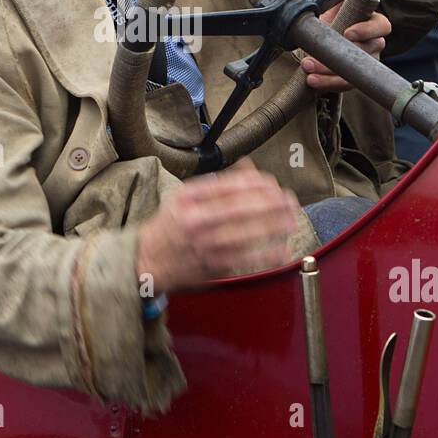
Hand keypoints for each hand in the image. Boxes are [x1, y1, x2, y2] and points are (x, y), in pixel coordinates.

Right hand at [135, 158, 300, 293]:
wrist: (146, 261)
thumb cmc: (168, 227)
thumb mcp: (183, 196)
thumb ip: (216, 184)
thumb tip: (249, 170)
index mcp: (189, 199)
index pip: (230, 186)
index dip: (257, 183)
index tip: (272, 183)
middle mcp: (197, 221)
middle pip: (242, 208)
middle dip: (271, 203)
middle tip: (288, 200)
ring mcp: (206, 245)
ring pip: (248, 234)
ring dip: (275, 226)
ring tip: (290, 219)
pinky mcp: (214, 266)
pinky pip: (247, 260)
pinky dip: (268, 255)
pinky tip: (282, 249)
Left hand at [304, 0, 390, 90]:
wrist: (318, 45)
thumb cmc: (331, 23)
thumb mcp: (335, 7)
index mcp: (372, 24)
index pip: (381, 26)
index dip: (368, 30)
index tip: (349, 33)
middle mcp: (373, 44)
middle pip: (370, 51)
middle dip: (346, 53)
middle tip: (324, 52)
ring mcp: (365, 64)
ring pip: (355, 70)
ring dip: (330, 70)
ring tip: (307, 66)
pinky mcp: (353, 79)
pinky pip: (345, 84)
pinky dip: (326, 82)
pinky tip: (311, 79)